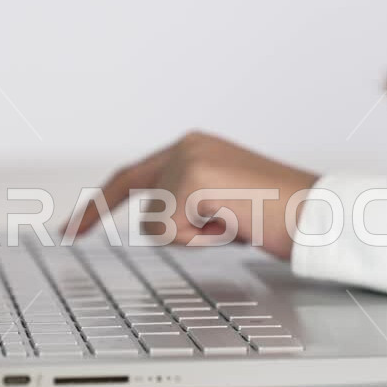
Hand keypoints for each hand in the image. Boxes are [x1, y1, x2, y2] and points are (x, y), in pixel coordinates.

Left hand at [73, 131, 317, 258]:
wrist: (321, 215)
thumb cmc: (282, 216)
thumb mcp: (225, 204)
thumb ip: (190, 204)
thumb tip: (159, 223)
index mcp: (196, 148)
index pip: (135, 175)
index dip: (99, 202)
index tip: (72, 227)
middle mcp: (188, 145)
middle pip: (130, 190)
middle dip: (96, 213)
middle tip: (65, 234)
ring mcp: (188, 159)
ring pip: (155, 222)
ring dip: (189, 237)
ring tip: (230, 227)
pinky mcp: (192, 179)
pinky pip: (170, 231)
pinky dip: (199, 241)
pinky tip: (230, 227)